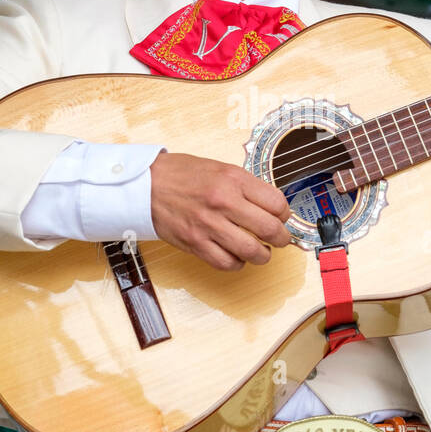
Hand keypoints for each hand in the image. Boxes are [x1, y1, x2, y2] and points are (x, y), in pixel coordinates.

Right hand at [149, 151, 292, 269]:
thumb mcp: (220, 168)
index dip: (285, 214)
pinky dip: (237, 264)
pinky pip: (226, 262)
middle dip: (282, 239)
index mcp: (233, 179)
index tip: (282, 218)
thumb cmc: (181, 174)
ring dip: (263, 255)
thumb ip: (245, 186)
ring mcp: (209, 225)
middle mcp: (223, 201)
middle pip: (269, 229)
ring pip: (251, 251)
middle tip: (281, 239)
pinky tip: (237, 257)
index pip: (276, 203)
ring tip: (262, 252)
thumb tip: (271, 206)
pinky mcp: (195, 243)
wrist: (145, 184)